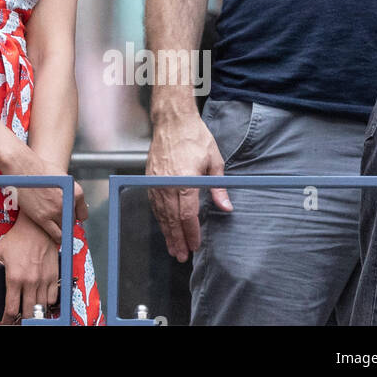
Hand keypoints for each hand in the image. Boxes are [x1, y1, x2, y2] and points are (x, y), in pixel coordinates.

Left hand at [0, 217, 59, 323]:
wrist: (36, 228)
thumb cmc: (17, 238)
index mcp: (14, 277)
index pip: (11, 308)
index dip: (6, 319)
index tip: (4, 321)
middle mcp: (29, 281)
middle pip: (27, 313)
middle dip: (20, 319)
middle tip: (16, 319)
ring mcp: (43, 280)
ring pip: (40, 308)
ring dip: (33, 313)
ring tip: (28, 312)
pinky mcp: (53, 277)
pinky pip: (52, 299)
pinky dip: (47, 304)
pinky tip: (40, 302)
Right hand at [1, 145, 84, 243]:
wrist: (22, 167)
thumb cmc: (38, 169)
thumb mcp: (61, 177)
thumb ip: (67, 191)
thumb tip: (68, 201)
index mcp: (75, 192)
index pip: (82, 214)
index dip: (74, 216)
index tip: (70, 217)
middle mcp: (68, 203)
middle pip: (72, 221)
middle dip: (65, 220)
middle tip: (56, 217)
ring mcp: (56, 211)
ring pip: (65, 229)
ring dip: (60, 228)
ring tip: (52, 224)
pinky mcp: (43, 218)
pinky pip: (56, 235)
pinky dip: (57, 238)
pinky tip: (54, 236)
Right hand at [146, 111, 230, 261]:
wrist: (172, 121)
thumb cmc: (194, 137)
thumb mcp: (214, 161)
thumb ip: (218, 187)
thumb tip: (226, 208)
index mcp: (184, 181)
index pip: (187, 215)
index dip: (191, 233)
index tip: (195, 245)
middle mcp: (167, 184)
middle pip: (171, 219)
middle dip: (177, 239)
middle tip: (181, 256)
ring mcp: (156, 180)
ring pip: (160, 213)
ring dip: (166, 231)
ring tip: (171, 247)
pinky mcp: (149, 176)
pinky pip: (153, 202)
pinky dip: (158, 216)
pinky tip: (163, 225)